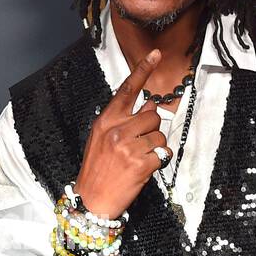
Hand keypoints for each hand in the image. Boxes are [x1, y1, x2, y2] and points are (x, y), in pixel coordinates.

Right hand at [72, 47, 164, 218]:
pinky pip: (163, 153)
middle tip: (139, 145)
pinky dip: (158, 161)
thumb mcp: (103, 139)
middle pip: (152, 115)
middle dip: (151, 130)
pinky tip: (144, 169)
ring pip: (159, 135)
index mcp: (106, 121)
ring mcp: (128, 147)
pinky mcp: (140, 164)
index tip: (155, 54)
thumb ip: (124, 120)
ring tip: (139, 159)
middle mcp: (117, 130)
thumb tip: (148, 105)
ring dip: (155, 147)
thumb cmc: (98, 170)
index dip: (143, 70)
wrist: (92, 201)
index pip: (127, 90)